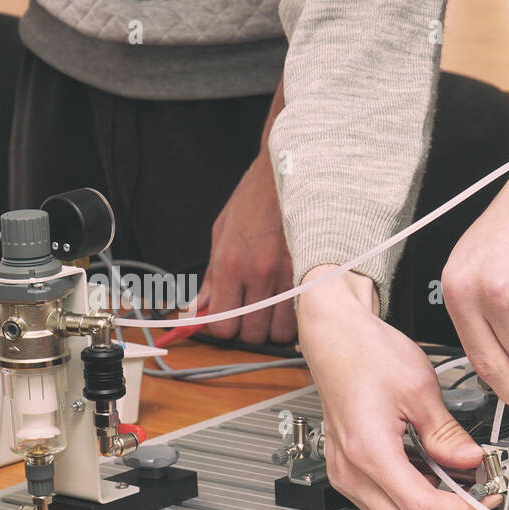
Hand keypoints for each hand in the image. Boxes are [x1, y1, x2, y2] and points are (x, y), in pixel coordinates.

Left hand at [198, 154, 294, 343]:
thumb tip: (198, 307)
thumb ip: (211, 276)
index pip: (222, 322)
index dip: (222, 327)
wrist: (287, 175)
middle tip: (248, 315)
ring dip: (274, 328)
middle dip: (248, 330)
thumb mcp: (221, 234)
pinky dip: (295, 318)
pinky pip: (301, 315)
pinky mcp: (310, 274)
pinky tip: (290, 305)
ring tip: (271, 311)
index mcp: (231, 264)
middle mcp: (259, 274)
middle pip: (252, 333)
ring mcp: (287, 276)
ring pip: (279, 332)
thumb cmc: (254, 201)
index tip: (225, 319)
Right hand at [297, 265, 498, 509]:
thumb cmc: (366, 352)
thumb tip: (473, 461)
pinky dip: (416, 498)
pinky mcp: (349, 470)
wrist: (335, 337)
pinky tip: (437, 476)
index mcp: (370, 451)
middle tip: (479, 495)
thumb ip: (448, 434)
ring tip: (461, 483)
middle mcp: (352, 471)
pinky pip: (385, 503)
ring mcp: (346, 474)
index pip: (423, 509)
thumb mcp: (420, 389)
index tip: (487, 496)